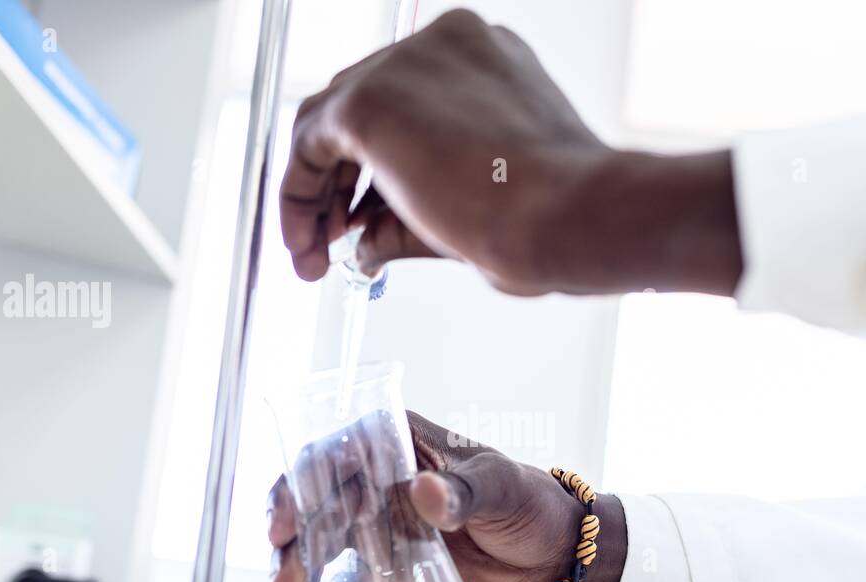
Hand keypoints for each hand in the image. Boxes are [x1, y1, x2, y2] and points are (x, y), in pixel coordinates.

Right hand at [267, 410, 625, 581]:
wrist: (555, 558)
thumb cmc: (532, 505)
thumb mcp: (502, 491)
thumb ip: (464, 492)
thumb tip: (425, 492)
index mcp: (400, 442)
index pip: (335, 454)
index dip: (300, 485)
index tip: (287, 524)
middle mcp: (380, 478)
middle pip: (314, 499)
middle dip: (290, 539)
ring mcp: (379, 521)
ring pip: (319, 538)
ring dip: (298, 570)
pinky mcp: (388, 562)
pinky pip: (344, 577)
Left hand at [280, 8, 740, 295]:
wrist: (568, 214)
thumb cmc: (552, 216)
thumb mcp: (476, 205)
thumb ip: (411, 215)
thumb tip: (366, 244)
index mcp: (483, 59)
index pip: (405, 104)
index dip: (373, 169)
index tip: (361, 217)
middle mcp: (443, 46)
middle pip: (362, 106)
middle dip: (342, 181)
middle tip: (332, 238)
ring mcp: (406, 64)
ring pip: (330, 121)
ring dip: (314, 190)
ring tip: (313, 251)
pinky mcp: (369, 100)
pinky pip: (308, 143)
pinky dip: (297, 193)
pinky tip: (304, 240)